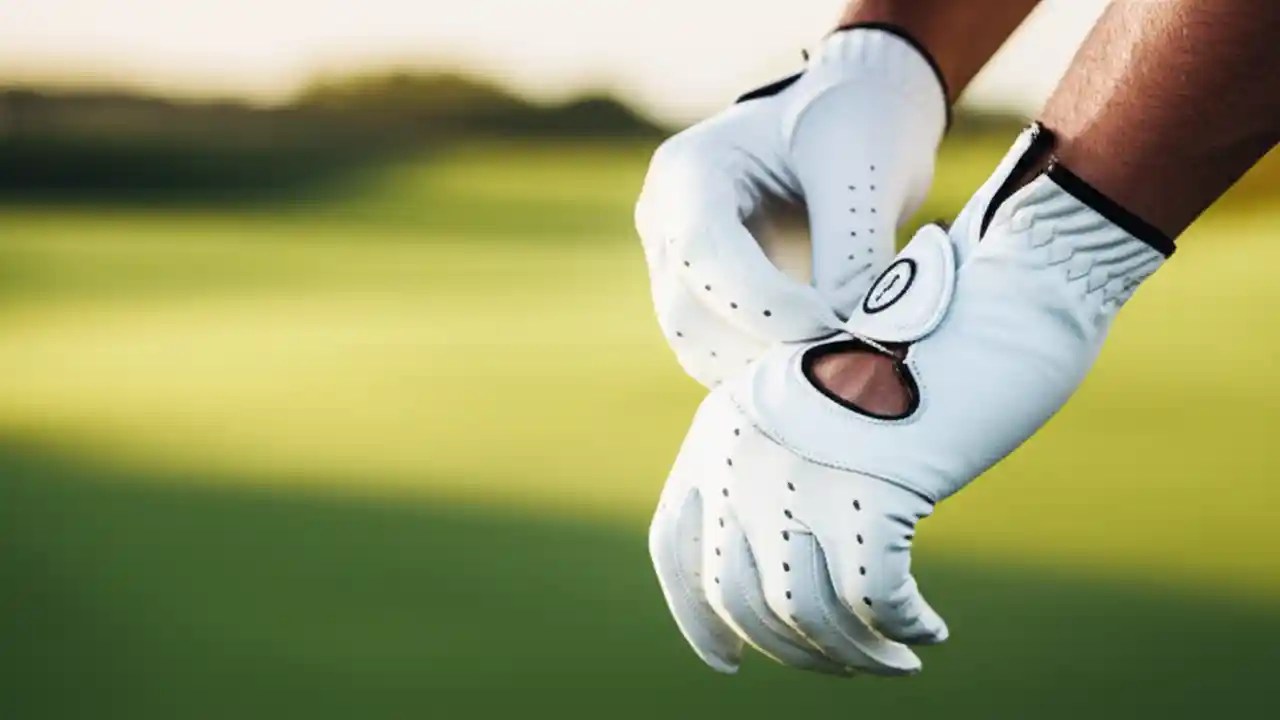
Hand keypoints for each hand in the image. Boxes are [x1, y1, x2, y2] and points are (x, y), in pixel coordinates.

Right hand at [635, 27, 945, 387]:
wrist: (851, 118)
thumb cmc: (854, 122)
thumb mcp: (863, 168)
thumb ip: (852, 252)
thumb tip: (853, 342)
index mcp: (690, 170)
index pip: (702, 251)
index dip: (762, 302)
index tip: (833, 326)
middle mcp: (666, 223)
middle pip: (687, 312)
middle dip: (764, 348)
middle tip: (846, 363)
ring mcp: (678, 269)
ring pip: (699, 348)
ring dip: (764, 372)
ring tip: (839, 368)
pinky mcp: (707, 305)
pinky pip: (724, 357)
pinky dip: (770, 374)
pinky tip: (825, 368)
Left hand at [648, 125, 1172, 674]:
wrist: (994, 296)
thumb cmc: (920, 356)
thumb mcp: (821, 409)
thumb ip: (783, 476)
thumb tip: (778, 590)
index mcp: (721, 429)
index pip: (676, 549)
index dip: (697, 619)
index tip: (726, 663)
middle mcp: (745, 453)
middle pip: (739, 597)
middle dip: (789, 650)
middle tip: (845, 666)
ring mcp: (804, 471)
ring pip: (805, 613)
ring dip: (854, 656)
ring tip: (894, 662)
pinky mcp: (875, 488)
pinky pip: (876, 600)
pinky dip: (903, 629)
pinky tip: (928, 633)